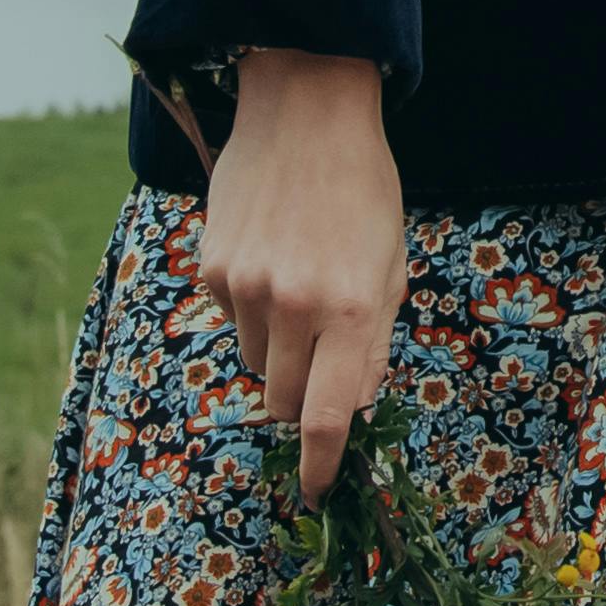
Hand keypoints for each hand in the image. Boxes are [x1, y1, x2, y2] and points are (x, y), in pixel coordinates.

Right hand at [192, 44, 410, 507]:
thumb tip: (349, 408)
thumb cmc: (363, 188)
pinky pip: (232, 322)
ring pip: (255, 365)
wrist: (305, 112)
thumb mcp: (392, 264)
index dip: (321, 466)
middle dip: (302, 401)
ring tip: (300, 293)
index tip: (318, 493)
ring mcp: (246, 288)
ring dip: (277, 352)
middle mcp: (294, 306)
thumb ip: (372, 342)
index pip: (327, 417)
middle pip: (284, 402)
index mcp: (351, 308)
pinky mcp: (213, 270)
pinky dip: (253, 312)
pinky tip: (272, 262)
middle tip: (320, 364)